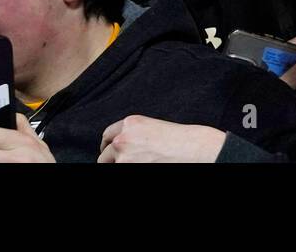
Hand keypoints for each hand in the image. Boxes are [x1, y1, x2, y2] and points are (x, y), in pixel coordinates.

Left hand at [98, 117, 225, 162]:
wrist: (191, 148)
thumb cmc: (178, 140)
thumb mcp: (152, 127)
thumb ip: (133, 134)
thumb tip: (120, 146)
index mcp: (130, 123)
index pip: (107, 136)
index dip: (108, 146)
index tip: (110, 152)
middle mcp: (123, 138)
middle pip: (104, 154)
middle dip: (110, 159)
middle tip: (121, 162)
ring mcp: (123, 156)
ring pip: (109, 165)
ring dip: (118, 165)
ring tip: (137, 163)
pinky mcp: (126, 167)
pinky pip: (118, 172)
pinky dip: (125, 170)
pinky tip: (142, 166)